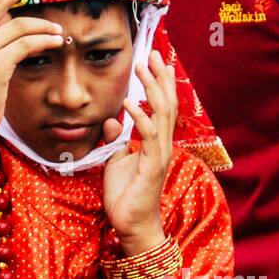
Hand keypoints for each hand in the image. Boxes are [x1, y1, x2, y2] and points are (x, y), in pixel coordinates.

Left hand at [101, 49, 177, 254]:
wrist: (131, 225)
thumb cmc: (125, 196)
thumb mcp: (115, 162)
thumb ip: (116, 141)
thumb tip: (111, 122)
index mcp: (155, 142)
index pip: (161, 106)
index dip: (159, 83)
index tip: (153, 60)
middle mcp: (162, 145)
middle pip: (167, 104)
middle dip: (159, 77)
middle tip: (152, 54)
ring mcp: (160, 155)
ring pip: (162, 114)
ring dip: (152, 89)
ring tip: (142, 68)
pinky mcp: (152, 166)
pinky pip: (149, 136)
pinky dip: (140, 117)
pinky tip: (130, 102)